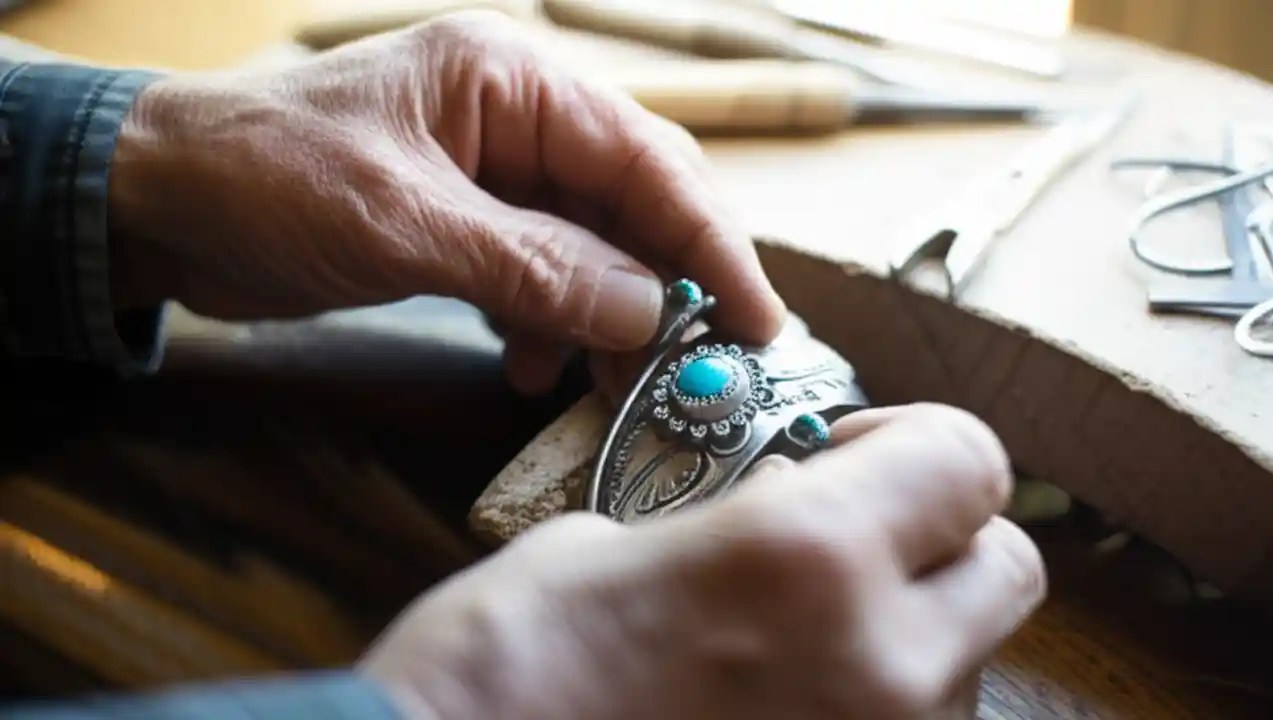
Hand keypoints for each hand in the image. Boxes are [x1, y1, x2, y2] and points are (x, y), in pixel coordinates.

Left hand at [107, 11, 785, 392]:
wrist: (158, 202)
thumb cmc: (266, 181)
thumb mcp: (407, 225)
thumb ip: (534, 267)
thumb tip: (648, 311)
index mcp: (514, 84)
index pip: (645, 160)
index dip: (712, 242)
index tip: (761, 318)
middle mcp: (517, 122)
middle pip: (632, 205)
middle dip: (670, 287)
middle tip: (706, 367)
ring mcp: (492, 176)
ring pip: (590, 250)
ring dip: (609, 318)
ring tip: (618, 387)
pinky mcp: (465, 226)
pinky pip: (539, 276)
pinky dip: (548, 324)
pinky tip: (534, 368)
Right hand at [358, 404, 1045, 719]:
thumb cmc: (498, 670)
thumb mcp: (606, 544)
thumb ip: (732, 520)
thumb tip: (782, 514)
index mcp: (812, 560)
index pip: (970, 460)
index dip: (918, 439)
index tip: (857, 451)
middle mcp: (879, 668)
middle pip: (1009, 569)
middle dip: (944, 537)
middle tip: (857, 534)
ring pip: (967, 668)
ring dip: (912, 630)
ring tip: (805, 630)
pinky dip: (872, 703)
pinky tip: (784, 697)